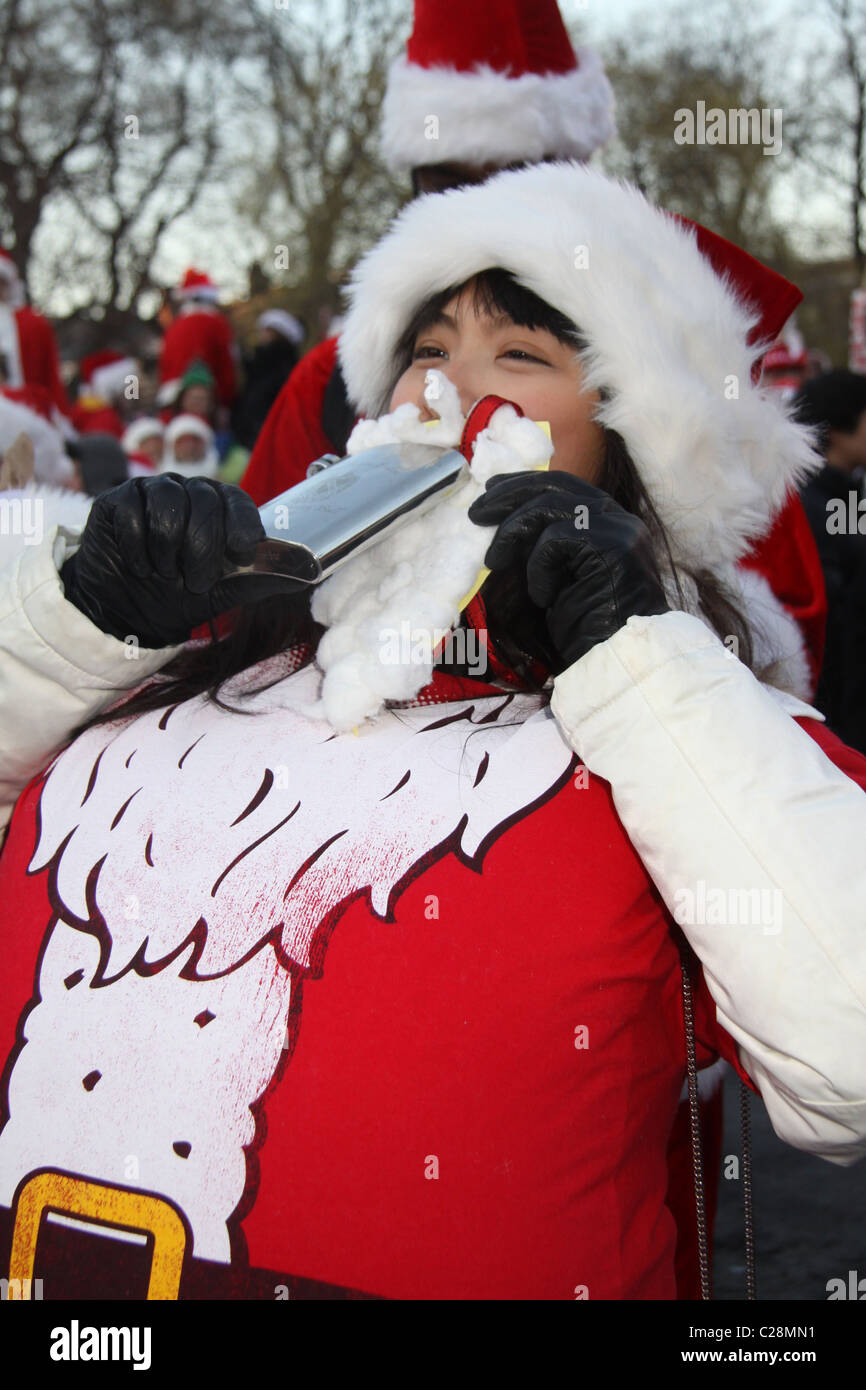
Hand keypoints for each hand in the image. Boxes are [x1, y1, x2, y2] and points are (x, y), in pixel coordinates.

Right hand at [60, 474, 300, 648]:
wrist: (131, 610)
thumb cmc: (183, 594)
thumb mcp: (226, 592)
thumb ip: (261, 578)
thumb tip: (306, 574)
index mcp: (219, 506)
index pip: (236, 500)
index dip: (240, 521)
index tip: (241, 549)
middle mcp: (188, 491)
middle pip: (203, 500)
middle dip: (203, 546)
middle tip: (197, 581)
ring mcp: (151, 491)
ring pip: (167, 503)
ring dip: (169, 549)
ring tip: (168, 573)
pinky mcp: (117, 500)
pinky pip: (132, 512)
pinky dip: (139, 547)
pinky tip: (141, 565)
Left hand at [467, 471, 668, 670]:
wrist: (621, 661)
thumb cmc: (588, 630)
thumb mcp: (558, 578)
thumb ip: (544, 547)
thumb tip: (503, 522)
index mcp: (608, 522)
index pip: (563, 485)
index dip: (523, 484)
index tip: (491, 491)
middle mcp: (619, 520)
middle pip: (556, 485)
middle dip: (509, 495)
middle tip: (476, 513)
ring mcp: (620, 531)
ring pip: (551, 506)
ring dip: (513, 531)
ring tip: (494, 560)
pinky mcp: (615, 548)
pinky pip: (557, 539)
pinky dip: (539, 566)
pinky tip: (543, 596)